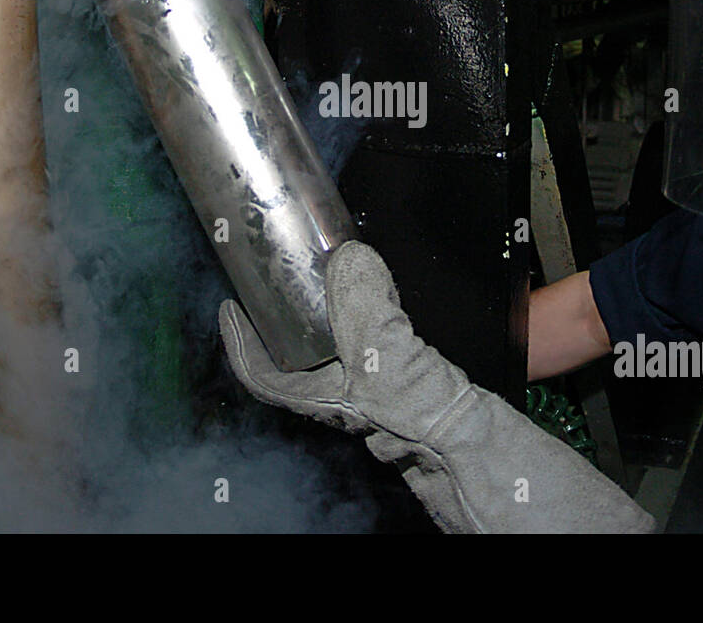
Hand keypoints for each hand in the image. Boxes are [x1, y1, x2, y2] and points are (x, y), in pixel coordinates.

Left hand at [219, 239, 471, 440]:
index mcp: (321, 396)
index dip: (240, 341)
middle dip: (288, 314)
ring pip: (338, 343)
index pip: (261, 373)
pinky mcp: (402, 377)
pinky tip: (385, 292)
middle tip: (282, 275)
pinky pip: (374, 339)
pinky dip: (372, 309)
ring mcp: (372, 388)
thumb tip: (350, 259)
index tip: (230, 309)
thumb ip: (365, 304)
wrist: (472, 442)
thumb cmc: (423, 418)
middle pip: (297, 353)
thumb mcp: (384, 353)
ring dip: (332, 308)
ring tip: (334, 272)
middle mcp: (341, 394)